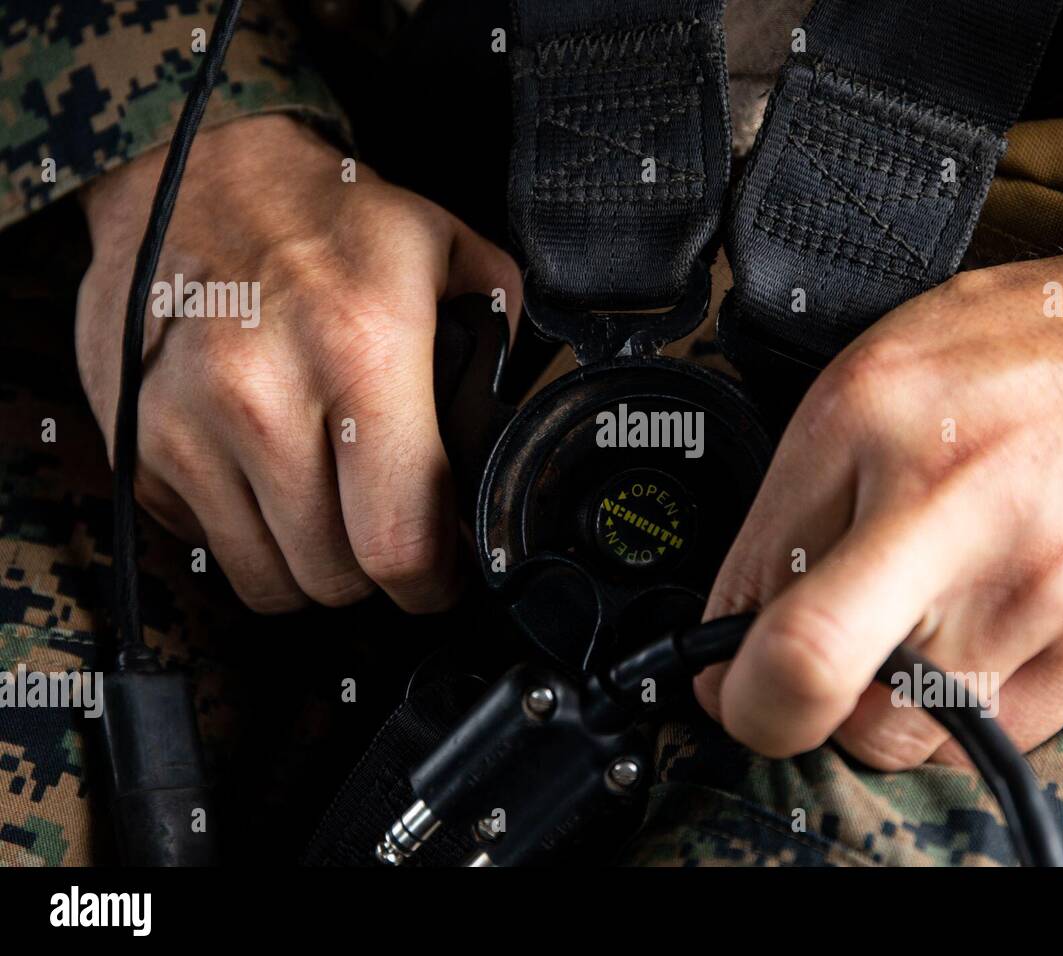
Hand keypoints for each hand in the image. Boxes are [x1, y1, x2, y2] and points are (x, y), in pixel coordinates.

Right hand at [76, 114, 520, 612]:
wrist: (193, 168)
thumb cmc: (328, 215)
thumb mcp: (451, 257)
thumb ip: (499, 352)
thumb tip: (511, 448)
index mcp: (364, 353)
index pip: (398, 540)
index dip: (431, 583)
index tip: (439, 575)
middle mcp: (264, 396)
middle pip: (332, 576)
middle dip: (373, 571)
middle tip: (385, 530)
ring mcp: (188, 423)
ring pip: (265, 579)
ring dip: (308, 563)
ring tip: (329, 507)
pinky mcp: (139, 441)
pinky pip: (205, 543)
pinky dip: (244, 532)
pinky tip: (267, 476)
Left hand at [697, 242, 1062, 767]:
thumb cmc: (1039, 346)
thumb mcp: (882, 372)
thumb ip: (801, 496)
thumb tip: (740, 619)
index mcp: (871, 419)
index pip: (759, 598)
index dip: (726, 670)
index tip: (727, 677)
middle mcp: (951, 501)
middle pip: (818, 681)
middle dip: (779, 713)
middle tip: (791, 690)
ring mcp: (1034, 579)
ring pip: (905, 730)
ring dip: (875, 714)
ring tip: (898, 649)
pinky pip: (997, 733)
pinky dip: (962, 714)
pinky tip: (972, 647)